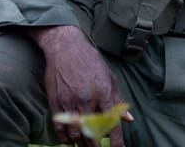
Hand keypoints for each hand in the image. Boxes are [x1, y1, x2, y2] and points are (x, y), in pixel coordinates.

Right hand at [30, 25, 132, 146]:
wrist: (66, 47)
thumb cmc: (90, 62)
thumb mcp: (109, 77)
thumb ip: (117, 100)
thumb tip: (128, 119)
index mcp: (103, 92)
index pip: (112, 122)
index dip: (116, 139)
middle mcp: (87, 99)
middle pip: (92, 131)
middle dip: (96, 145)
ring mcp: (70, 101)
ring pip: (76, 132)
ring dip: (81, 144)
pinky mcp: (56, 101)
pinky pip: (60, 126)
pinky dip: (65, 137)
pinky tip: (69, 141)